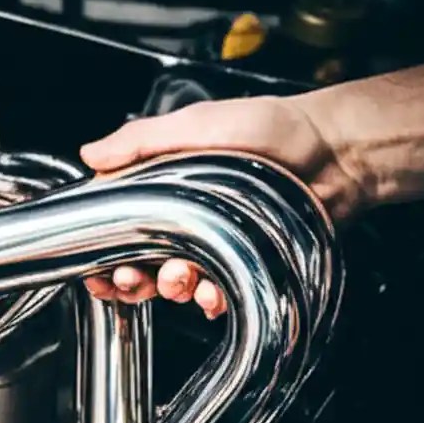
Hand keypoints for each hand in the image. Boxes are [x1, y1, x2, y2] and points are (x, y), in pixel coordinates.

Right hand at [79, 95, 362, 317]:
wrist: (333, 153)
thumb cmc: (270, 128)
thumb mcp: (197, 124)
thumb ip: (141, 140)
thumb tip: (91, 154)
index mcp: (162, 183)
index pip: (118, 223)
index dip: (102, 250)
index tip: (96, 269)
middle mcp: (184, 215)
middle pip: (140, 260)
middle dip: (132, 278)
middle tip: (133, 278)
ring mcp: (213, 240)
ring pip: (174, 280)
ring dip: (171, 287)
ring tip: (182, 277)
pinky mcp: (242, 261)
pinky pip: (216, 292)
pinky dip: (210, 298)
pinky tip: (212, 292)